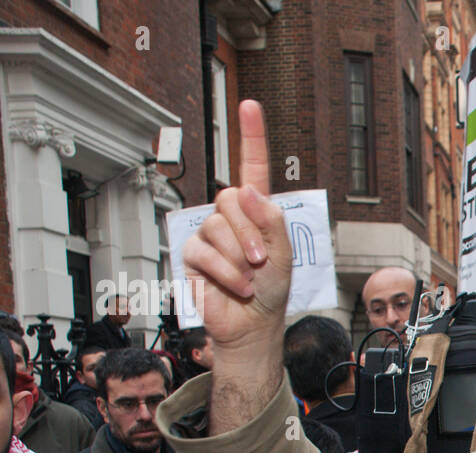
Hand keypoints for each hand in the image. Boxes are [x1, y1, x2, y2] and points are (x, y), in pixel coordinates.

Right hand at [181, 101, 292, 359]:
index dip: (251, 136)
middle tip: (260, 261)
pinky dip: (224, 273)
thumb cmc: (272, 289)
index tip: (250, 106)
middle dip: (249, 232)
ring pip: (217, 227)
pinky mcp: (193, 255)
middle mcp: (231, 216)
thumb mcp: (283, 252)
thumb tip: (245, 190)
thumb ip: (269, 219)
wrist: (253, 323)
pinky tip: (236, 286)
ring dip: (238, 257)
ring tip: (249, 278)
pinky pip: (204, 253)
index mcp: (256, 210)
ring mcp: (210, 234)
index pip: (252, 166)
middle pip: (231, 199)